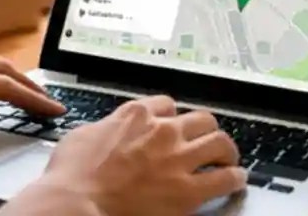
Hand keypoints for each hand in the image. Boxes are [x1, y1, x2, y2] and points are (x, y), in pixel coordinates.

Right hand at [7, 95, 245, 215]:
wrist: (76, 203)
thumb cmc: (70, 175)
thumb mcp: (82, 136)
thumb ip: (105, 128)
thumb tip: (107, 130)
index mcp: (136, 115)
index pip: (166, 104)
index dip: (172, 116)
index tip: (174, 124)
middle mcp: (163, 131)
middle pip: (200, 119)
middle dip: (206, 130)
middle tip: (207, 140)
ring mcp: (178, 159)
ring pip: (219, 142)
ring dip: (226, 150)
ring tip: (229, 158)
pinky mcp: (187, 191)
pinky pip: (224, 178)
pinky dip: (234, 178)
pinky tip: (237, 180)